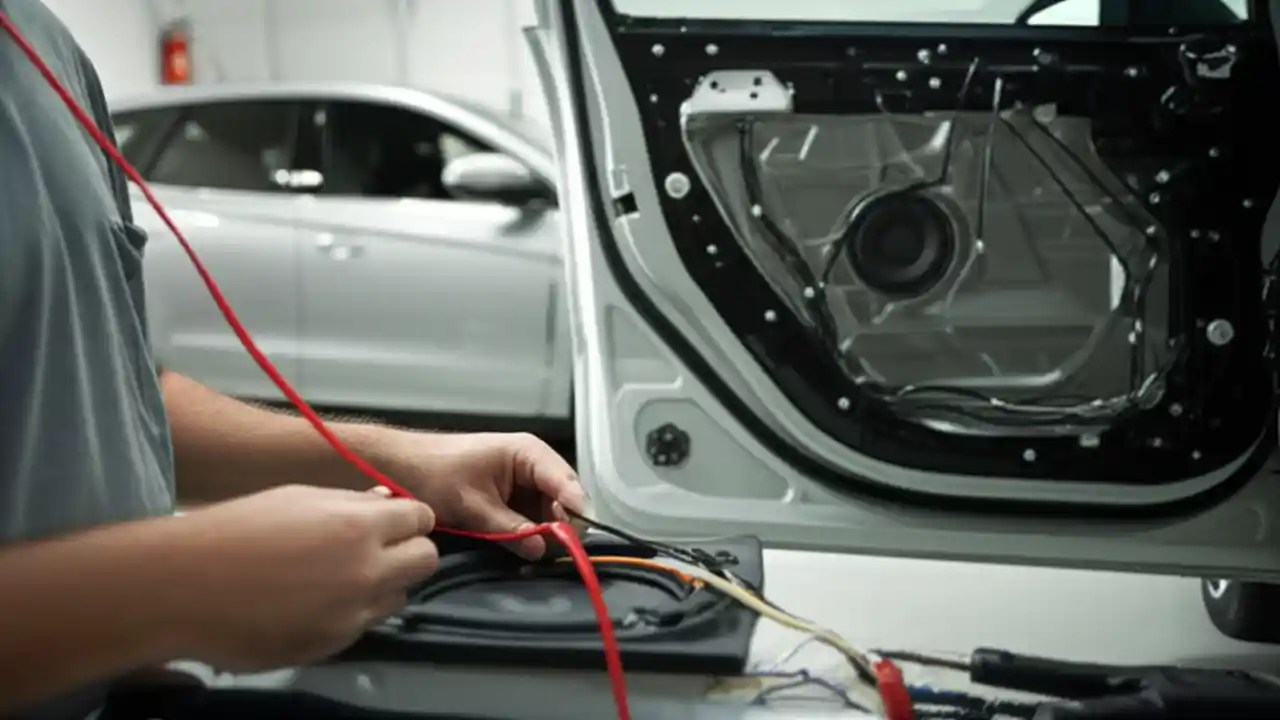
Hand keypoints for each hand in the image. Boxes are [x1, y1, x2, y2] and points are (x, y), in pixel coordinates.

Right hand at [177, 484, 437, 671]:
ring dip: (381, 585)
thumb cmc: (237, 530)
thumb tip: (386, 504)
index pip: (421, 519)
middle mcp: (367, 571)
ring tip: (338, 578)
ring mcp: (352, 614)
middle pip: (425, 561)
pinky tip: (314, 603)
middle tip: (379, 549)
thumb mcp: (300, 499)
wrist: (183, 588)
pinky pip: (363, 625)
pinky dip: (350, 613)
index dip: (410, 518)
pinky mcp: (333, 646)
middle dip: (409, 551)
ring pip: (398, 597)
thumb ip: (352, 504)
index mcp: (360, 525)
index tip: (397, 521)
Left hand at [384, 432, 587, 559]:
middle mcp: (533, 464)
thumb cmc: (433, 474)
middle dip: (562, 526)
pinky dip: (531, 533)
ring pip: (550, 512)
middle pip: (564, 499)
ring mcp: (523, 481)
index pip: (566, 482)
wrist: (398, 467)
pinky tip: (525, 548)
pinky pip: (532, 517)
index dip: (576, 511)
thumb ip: (510, 529)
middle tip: (555, 555)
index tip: (579, 540)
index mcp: (528, 453)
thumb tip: (542, 549)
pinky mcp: (512, 497)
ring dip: (546, 533)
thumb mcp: (472, 506)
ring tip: (538, 555)